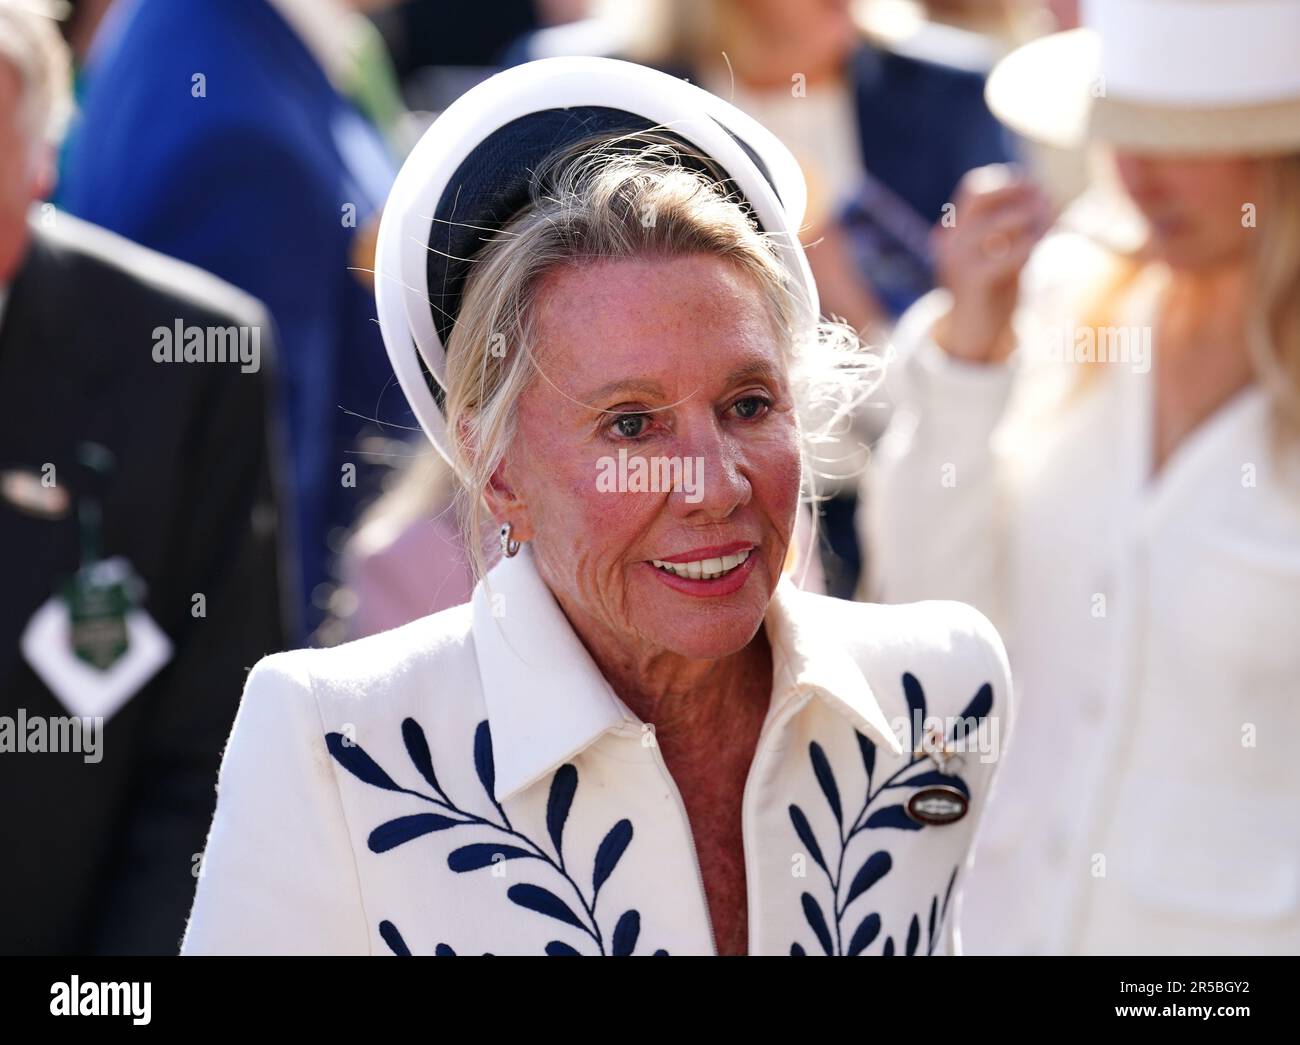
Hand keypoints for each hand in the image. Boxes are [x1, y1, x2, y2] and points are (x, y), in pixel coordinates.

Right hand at [930, 165, 1053, 362]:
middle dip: (1020, 193)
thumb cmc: (994, 290)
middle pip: (982, 194)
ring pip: (1005, 221)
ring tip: (1050, 227)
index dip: (1009, 182)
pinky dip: (1032, 245)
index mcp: (956, 230)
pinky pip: (1011, 252)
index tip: (1037, 190)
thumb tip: (1048, 197)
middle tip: (1048, 203)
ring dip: (1036, 219)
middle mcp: (951, 240)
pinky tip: (1039, 248)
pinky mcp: (972, 280)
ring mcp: (958, 260)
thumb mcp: (1004, 250)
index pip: (976, 187)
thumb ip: (1018, 225)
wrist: (974, 335)